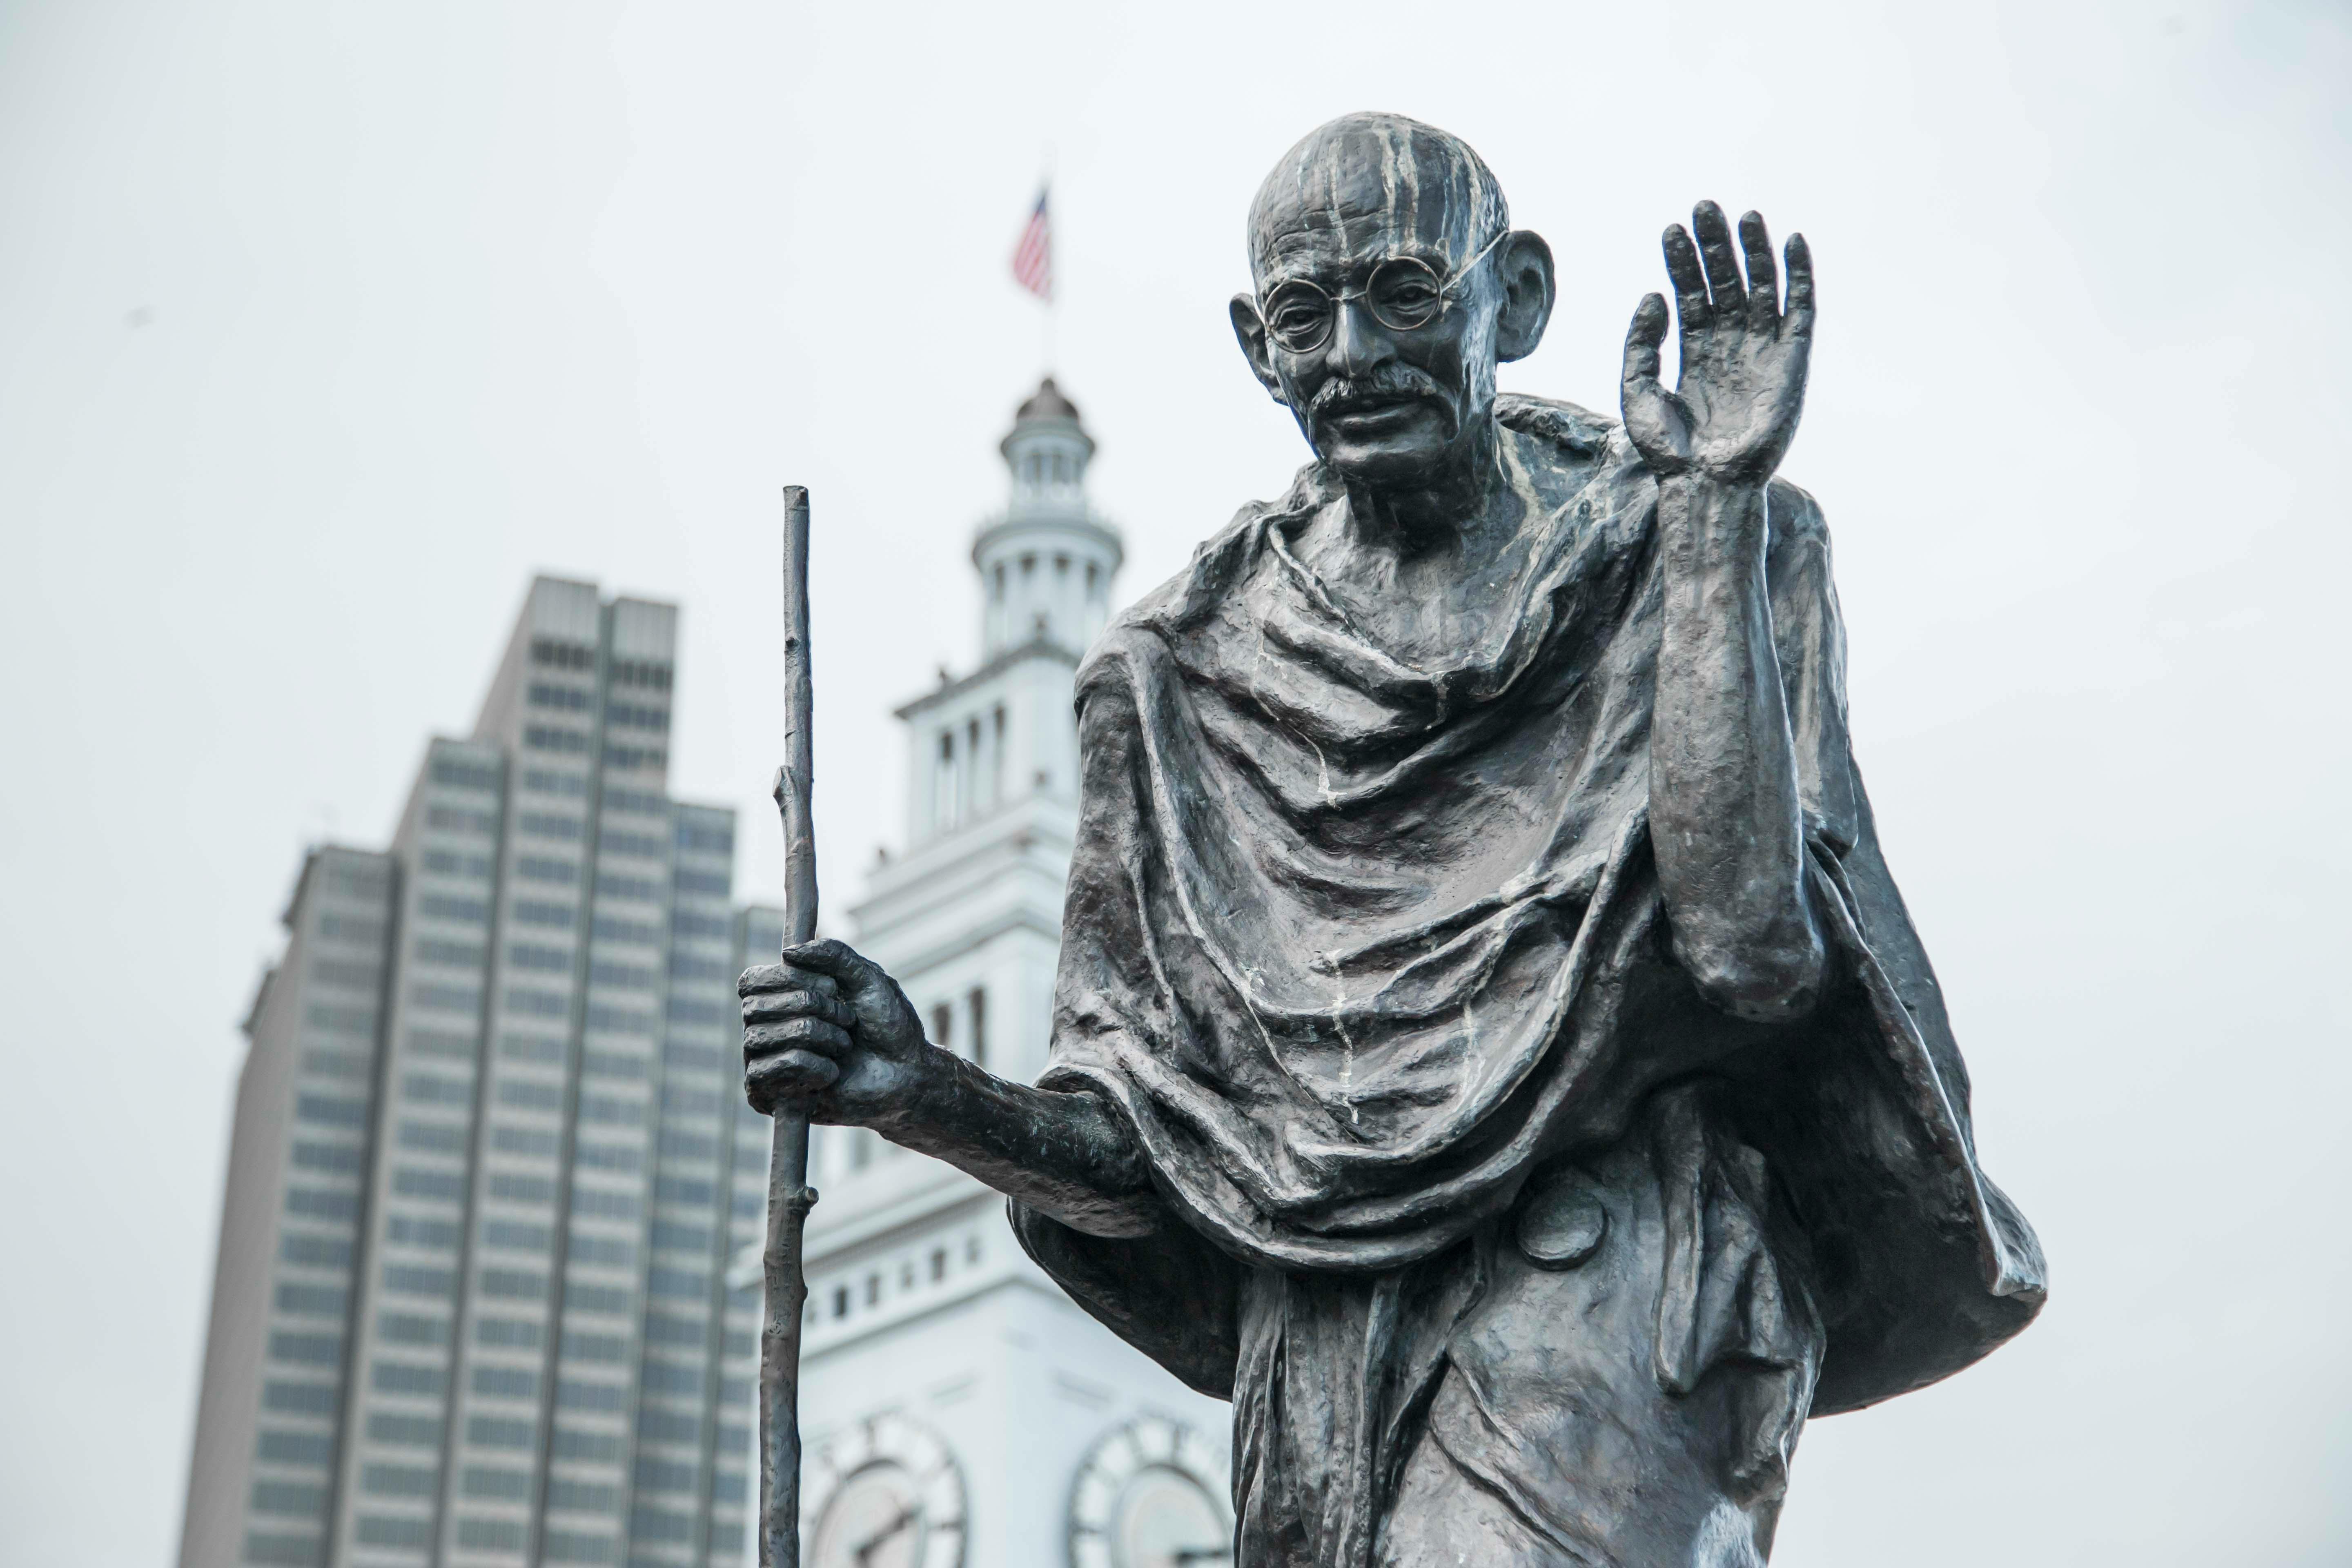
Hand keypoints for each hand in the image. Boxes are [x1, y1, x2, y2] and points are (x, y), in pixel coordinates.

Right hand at [740, 938, 928, 1123]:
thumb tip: (789, 953)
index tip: (831, 986)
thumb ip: (834, 954)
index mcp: (782, 994)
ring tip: (844, 1046)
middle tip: (848, 1020)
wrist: (907, 1074)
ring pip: (762, 1037)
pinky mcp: (772, 1094)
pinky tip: (832, 1073)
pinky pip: (770, 1070)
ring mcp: (767, 1060)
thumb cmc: (887, 1025)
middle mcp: (767, 1025)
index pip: (751, 981)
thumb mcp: (868, 978)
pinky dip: (813, 1067)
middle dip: (813, 1008)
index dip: (788, 979)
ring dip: (818, 1037)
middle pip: (755, 1007)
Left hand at [1621, 202, 1812, 483]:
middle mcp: (1730, 346)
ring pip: (1761, 288)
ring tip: (1743, 215)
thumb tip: (1654, 294)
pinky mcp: (1791, 362)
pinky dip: (1800, 276)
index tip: (1672, 228)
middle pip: (1726, 282)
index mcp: (1695, 352)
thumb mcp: (1637, 391)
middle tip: (1705, 206)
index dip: (1683, 262)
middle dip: (1716, 246)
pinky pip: (1800, 310)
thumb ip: (1640, 342)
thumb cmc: (1668, 450)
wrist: (1705, 483)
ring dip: (1754, 251)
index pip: (1691, 294)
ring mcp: (1762, 352)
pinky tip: (1792, 242)